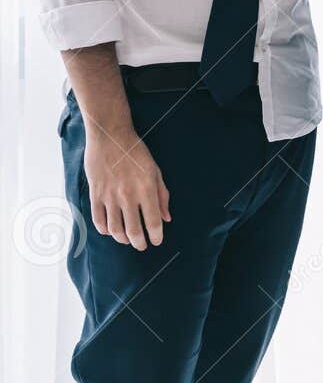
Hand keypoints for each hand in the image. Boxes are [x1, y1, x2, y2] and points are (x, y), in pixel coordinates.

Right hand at [84, 124, 170, 250]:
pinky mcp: (95, 193)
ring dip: (122, 238)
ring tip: (128, 239)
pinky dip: (104, 230)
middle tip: (142, 246)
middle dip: (139, 243)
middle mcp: (128, 196)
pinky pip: (98, 219)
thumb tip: (166, 218)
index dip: (156, 236)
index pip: (152, 222)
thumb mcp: (155, 172)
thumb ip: (162, 196)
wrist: (110, 137)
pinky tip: (110, 231)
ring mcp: (109, 196)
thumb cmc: (136, 153)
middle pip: (133, 230)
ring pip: (114, 229)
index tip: (157, 241)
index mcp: (146, 190)